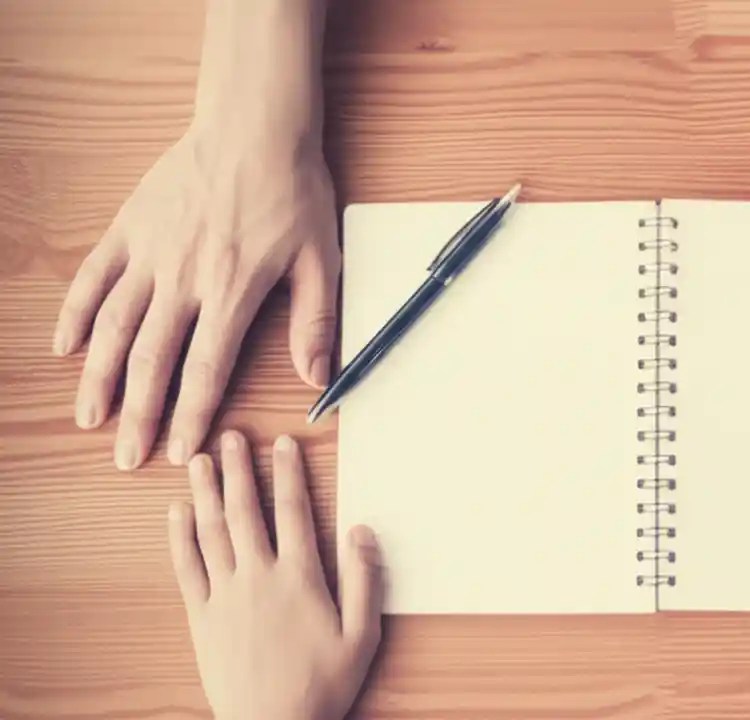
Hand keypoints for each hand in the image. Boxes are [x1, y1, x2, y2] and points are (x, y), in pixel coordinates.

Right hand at [53, 128, 338, 469]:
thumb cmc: (293, 190)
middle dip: (138, 414)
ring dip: (99, 376)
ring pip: (115, 325)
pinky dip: (76, 312)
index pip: (206, 369)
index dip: (190, 416)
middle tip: (125, 456)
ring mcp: (150, 251)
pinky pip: (93, 276)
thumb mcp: (322, 257)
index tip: (177, 452)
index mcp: (233, 290)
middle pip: (152, 360)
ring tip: (89, 416)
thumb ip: (315, 321)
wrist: (255, 125)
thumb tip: (317, 378)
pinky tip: (67, 347)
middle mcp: (184, 277)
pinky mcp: (129, 227)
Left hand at [168, 432, 381, 719]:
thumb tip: (362, 530)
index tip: (284, 443)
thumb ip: (364, 580)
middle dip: (239, 470)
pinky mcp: (201, 617)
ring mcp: (225, 596)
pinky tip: (176, 512)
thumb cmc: (322, 685)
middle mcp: (258, 578)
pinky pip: (187, 567)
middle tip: (232, 436)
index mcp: (299, 578)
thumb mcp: (362, 636)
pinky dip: (180, 536)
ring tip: (200, 459)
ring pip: (212, 532)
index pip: (293, 512)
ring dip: (205, 492)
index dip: (288, 473)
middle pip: (246, 511)